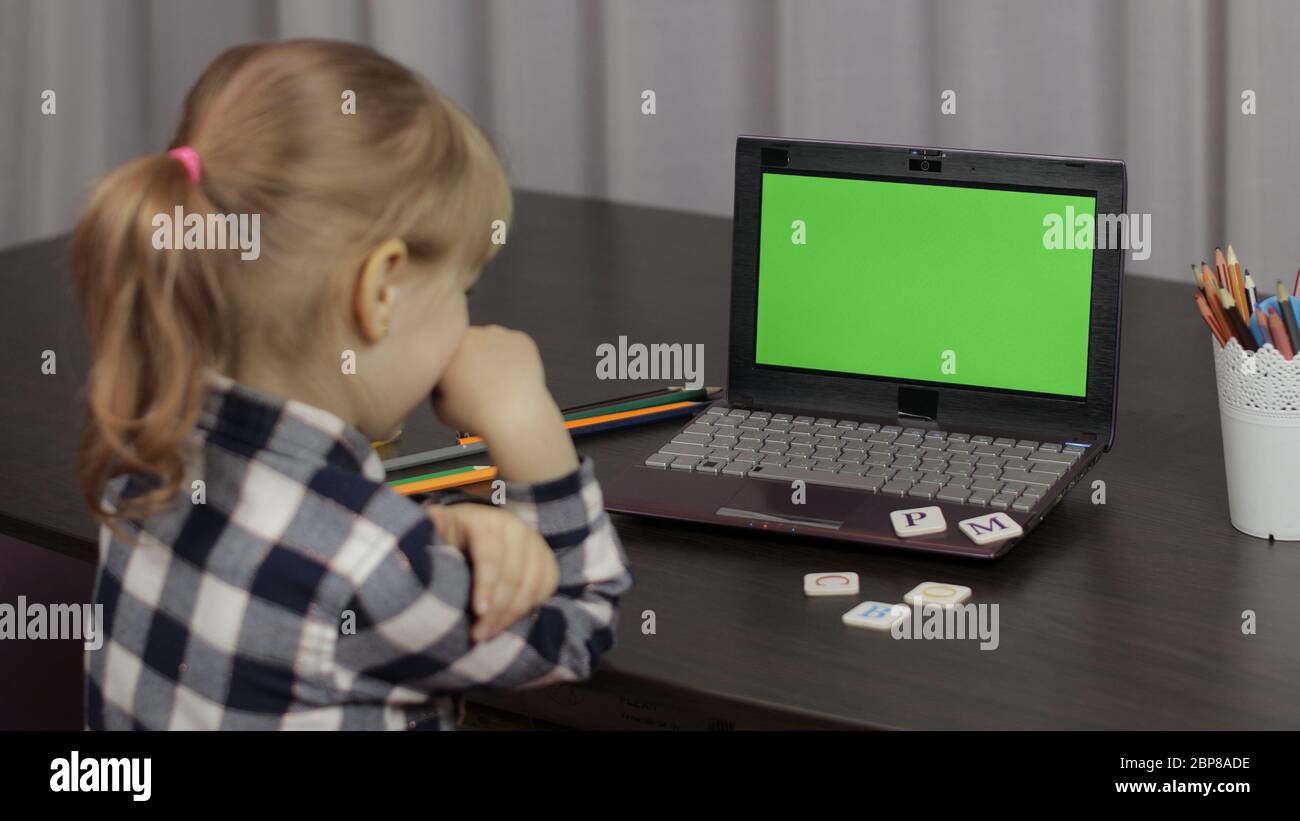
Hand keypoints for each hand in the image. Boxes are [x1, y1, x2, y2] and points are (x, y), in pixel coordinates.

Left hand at [426, 502, 558, 641]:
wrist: (481, 530)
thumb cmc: (455, 536)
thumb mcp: (441, 530)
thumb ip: (435, 527)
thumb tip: (434, 517)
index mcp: (488, 522)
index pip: (491, 555)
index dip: (486, 584)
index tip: (478, 611)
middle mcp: (518, 529)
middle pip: (513, 576)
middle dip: (497, 610)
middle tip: (478, 635)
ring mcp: (536, 544)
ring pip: (531, 585)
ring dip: (511, 615)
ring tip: (489, 634)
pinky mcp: (548, 559)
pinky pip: (547, 587)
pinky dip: (529, 608)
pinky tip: (507, 622)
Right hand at [432, 325, 577, 482]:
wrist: (513, 419)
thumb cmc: (476, 416)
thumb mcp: (439, 405)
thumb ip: (439, 382)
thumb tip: (447, 373)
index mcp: (447, 348)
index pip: (446, 352)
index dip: (451, 370)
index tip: (458, 386)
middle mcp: (471, 334)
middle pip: (468, 343)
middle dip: (471, 359)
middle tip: (479, 384)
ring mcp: (498, 334)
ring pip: (491, 342)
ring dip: (491, 357)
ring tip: (497, 384)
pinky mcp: (521, 339)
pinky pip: (512, 346)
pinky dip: (512, 359)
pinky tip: (511, 378)